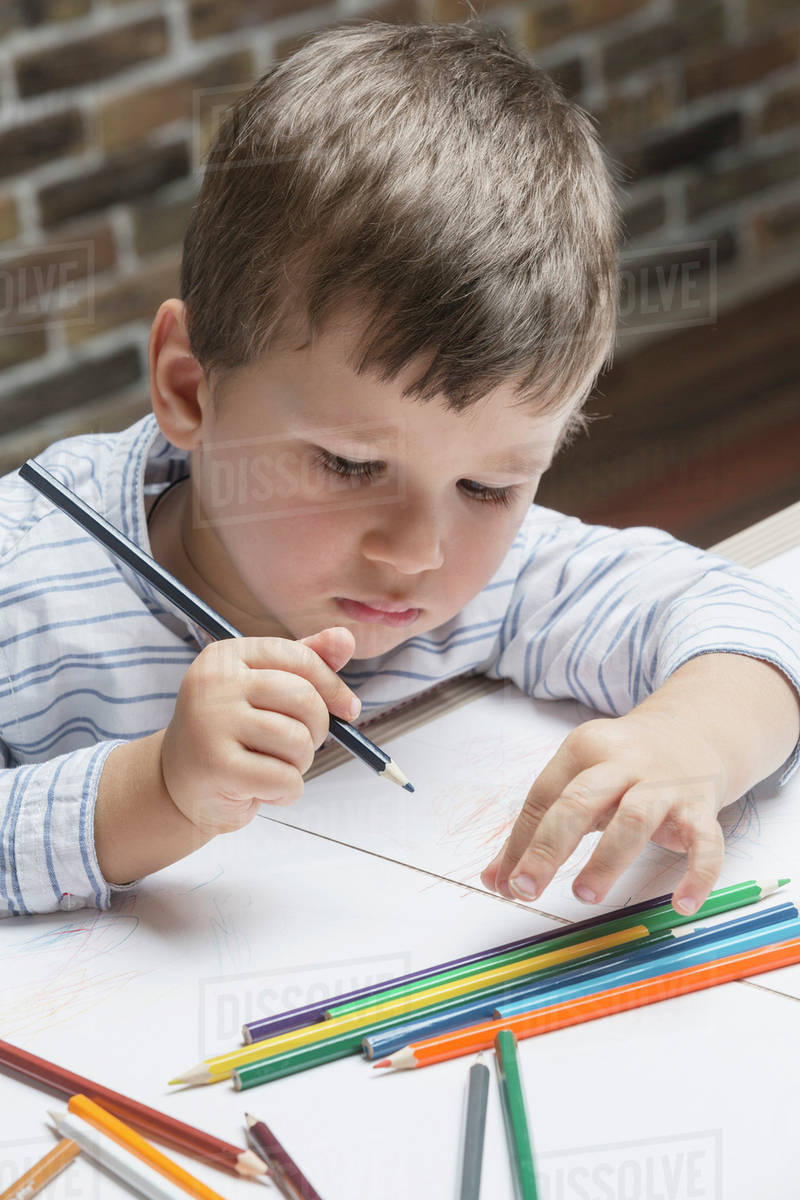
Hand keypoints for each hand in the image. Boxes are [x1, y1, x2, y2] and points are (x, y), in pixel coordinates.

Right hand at [160, 626, 359, 837]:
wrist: (177, 785)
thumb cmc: (231, 732)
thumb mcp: (263, 689)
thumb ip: (305, 661)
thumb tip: (346, 638)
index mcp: (226, 655)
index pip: (299, 658)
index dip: (333, 686)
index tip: (348, 709)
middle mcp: (214, 683)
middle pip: (304, 699)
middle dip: (317, 729)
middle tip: (300, 745)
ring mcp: (211, 723)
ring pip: (298, 741)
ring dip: (300, 763)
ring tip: (274, 767)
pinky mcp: (216, 767)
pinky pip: (285, 779)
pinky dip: (287, 791)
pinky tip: (265, 791)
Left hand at [480, 708, 731, 916]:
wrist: (695, 731)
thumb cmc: (623, 767)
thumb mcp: (579, 783)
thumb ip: (537, 829)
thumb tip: (496, 880)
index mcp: (585, 749)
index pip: (544, 796)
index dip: (521, 842)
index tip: (507, 884)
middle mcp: (624, 762)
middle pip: (580, 800)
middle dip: (549, 848)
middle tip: (527, 890)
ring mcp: (665, 783)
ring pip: (635, 818)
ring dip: (608, 859)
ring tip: (585, 895)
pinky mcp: (701, 807)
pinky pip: (705, 842)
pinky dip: (697, 874)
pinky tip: (682, 905)